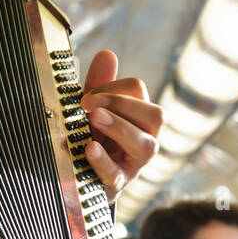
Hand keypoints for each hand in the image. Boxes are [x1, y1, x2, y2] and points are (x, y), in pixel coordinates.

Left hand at [78, 50, 161, 202]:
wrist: (81, 178)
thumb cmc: (93, 137)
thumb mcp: (92, 109)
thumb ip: (98, 85)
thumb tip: (107, 54)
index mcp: (139, 116)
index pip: (138, 91)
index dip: (113, 88)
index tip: (85, 96)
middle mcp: (146, 138)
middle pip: (155, 115)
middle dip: (122, 105)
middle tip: (89, 105)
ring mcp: (135, 163)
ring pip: (146, 146)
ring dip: (120, 128)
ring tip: (94, 118)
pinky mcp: (118, 184)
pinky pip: (117, 174)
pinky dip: (103, 161)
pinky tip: (89, 148)